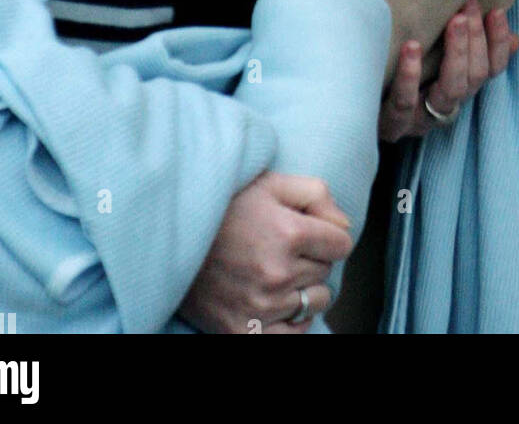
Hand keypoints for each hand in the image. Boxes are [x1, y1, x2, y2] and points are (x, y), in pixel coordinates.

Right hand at [178, 171, 352, 333]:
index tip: (308, 232)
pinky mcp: (243, 332)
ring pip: (314, 303)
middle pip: (326, 272)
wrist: (173, 239)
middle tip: (281, 248)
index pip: (342, 244)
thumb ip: (317, 194)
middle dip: (312, 259)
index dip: (327, 235)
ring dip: (302, 289)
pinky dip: (290, 321)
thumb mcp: (271, 183)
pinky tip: (273, 302)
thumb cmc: (226, 207)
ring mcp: (261, 307)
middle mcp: (278, 273)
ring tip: (276, 274)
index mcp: (289, 232)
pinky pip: (294, 334)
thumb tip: (344, 226)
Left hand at [379, 0, 518, 141]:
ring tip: (454, 21)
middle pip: (472, 78)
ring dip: (457, 54)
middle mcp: (441, 108)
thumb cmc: (389, 73)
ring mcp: (418, 120)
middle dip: (475, 40)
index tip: (496, 11)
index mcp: (455, 90)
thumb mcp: (429, 58)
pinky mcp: (389, 124)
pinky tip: (411, 47)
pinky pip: (403, 104)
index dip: (498, 44)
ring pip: (450, 92)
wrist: (348, 109)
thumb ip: (466, 46)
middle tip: (468, 6)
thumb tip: (515, 38)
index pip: (490, 70)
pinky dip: (409, 76)